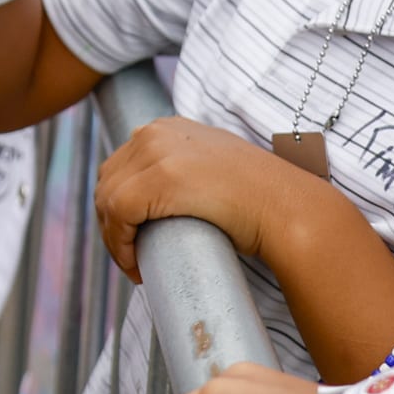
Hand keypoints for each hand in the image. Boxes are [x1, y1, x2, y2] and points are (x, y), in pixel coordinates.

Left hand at [97, 118, 326, 274]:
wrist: (286, 208)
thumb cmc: (256, 200)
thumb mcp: (211, 169)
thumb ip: (184, 168)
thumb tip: (162, 197)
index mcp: (166, 127)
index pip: (120, 166)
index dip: (116, 207)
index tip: (130, 237)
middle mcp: (156, 132)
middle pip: (107, 182)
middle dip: (110, 223)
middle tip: (130, 256)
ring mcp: (157, 152)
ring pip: (108, 200)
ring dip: (113, 239)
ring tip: (134, 265)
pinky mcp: (160, 179)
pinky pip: (118, 214)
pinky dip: (119, 245)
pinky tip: (136, 265)